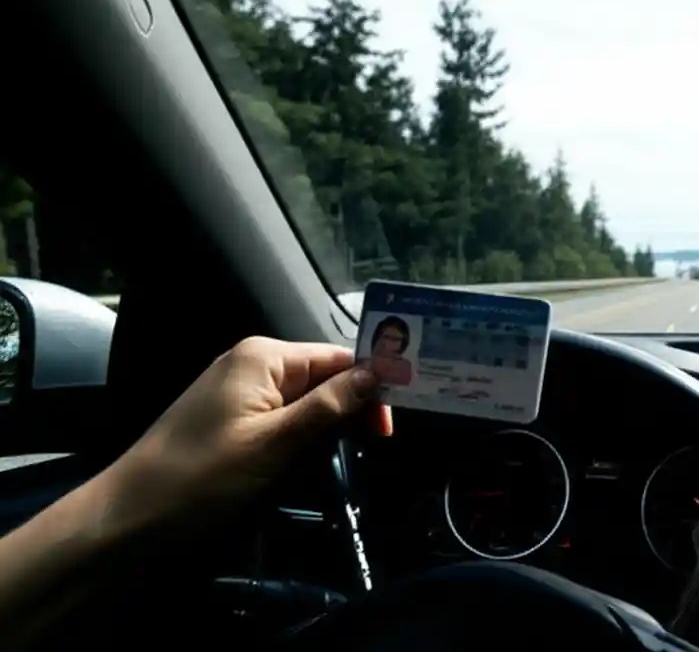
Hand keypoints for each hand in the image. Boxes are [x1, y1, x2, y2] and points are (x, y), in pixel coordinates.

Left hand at [103, 337, 390, 535]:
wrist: (128, 518)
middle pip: (326, 378)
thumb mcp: (276, 444)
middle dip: (349, 412)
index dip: (373, 387)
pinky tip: (303, 465)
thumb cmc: (204, 478)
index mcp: (265, 357)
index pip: (340, 358)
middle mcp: (254, 364)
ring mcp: (240, 391)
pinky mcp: (233, 419)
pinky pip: (284, 420)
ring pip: (308, 403)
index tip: (392, 429)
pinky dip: (301, 441)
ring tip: (331, 462)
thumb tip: (380, 374)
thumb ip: (330, 407)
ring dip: (325, 432)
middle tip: (370, 450)